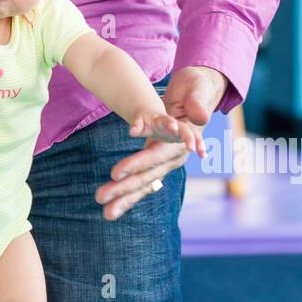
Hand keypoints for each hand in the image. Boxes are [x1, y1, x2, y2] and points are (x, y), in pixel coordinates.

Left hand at [97, 66, 226, 220]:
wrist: (199, 92)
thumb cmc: (197, 87)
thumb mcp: (197, 89)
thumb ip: (197, 102)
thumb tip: (200, 117)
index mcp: (181, 142)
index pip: (156, 157)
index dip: (137, 165)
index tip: (115, 174)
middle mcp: (174, 156)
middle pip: (148, 176)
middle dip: (124, 188)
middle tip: (100, 198)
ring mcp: (166, 161)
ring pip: (145, 184)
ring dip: (124, 198)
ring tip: (106, 213)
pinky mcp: (158, 161)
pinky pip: (143, 181)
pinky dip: (129, 195)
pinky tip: (113, 207)